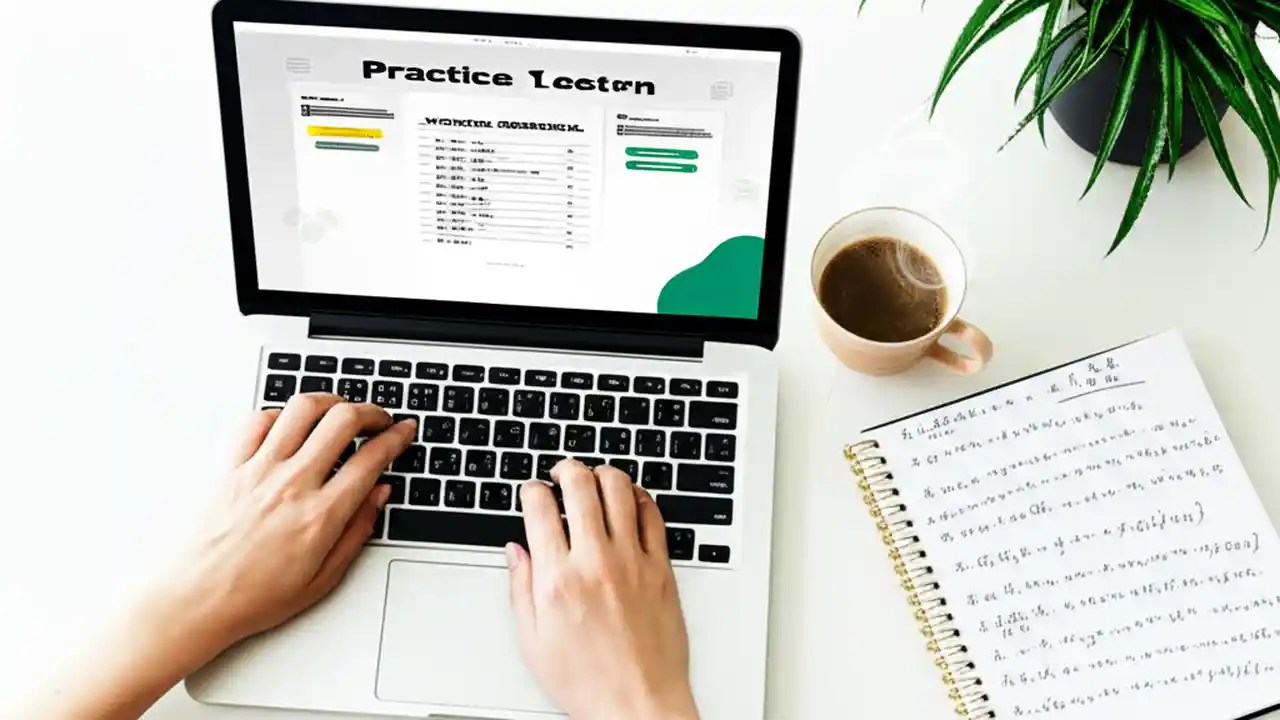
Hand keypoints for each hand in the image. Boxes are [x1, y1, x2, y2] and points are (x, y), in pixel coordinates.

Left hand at [167, 395, 415, 648]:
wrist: (199, 600)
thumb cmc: (256, 596)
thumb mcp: (324, 578)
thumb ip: (358, 530)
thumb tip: (379, 495)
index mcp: (320, 515)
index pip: (371, 459)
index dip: (397, 438)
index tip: (404, 431)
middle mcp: (292, 484)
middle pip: (343, 420)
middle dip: (371, 411)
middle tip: (379, 419)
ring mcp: (260, 471)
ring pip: (302, 409)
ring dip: (330, 401)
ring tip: (339, 410)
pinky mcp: (233, 467)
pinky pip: (258, 421)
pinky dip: (280, 414)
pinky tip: (291, 426)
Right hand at [506, 460, 697, 719]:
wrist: (638, 704)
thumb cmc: (588, 682)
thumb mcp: (533, 641)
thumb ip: (520, 588)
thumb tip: (516, 551)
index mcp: (557, 580)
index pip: (540, 507)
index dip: (532, 489)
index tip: (532, 490)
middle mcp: (595, 562)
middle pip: (580, 485)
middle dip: (566, 469)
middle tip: (562, 473)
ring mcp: (632, 561)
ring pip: (620, 489)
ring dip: (603, 474)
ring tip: (595, 480)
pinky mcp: (661, 567)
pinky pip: (653, 514)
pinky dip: (639, 496)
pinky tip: (630, 499)